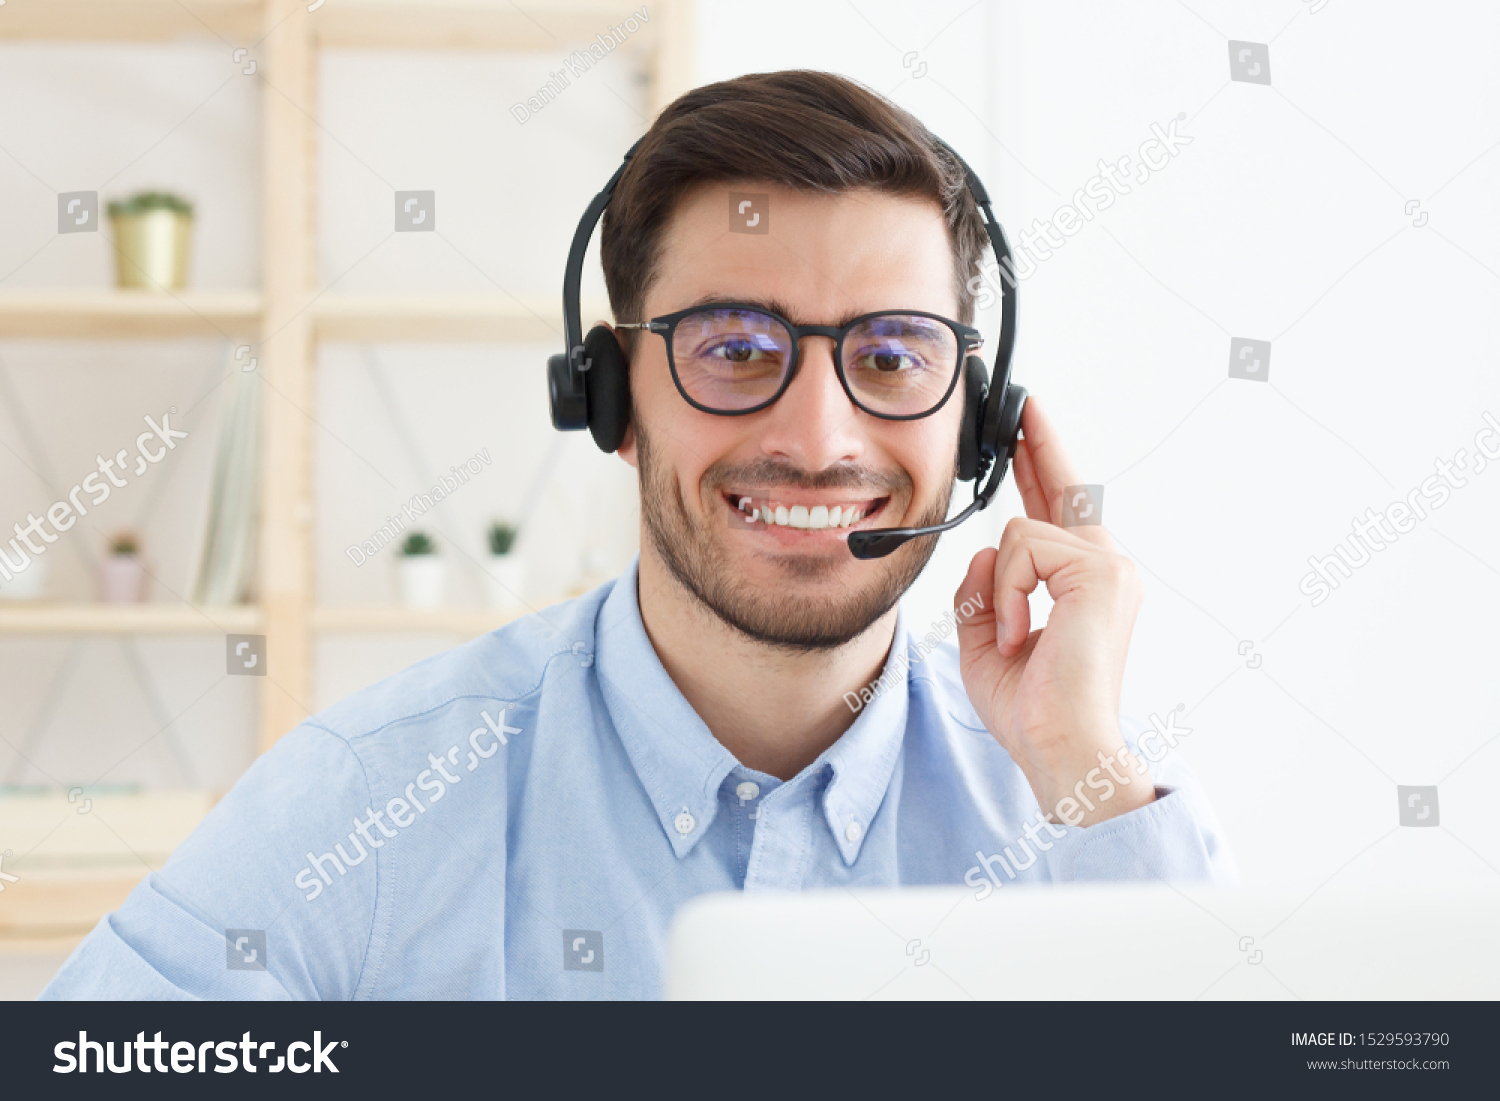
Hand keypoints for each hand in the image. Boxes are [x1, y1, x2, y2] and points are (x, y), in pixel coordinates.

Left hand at [954, 396, 1150, 825]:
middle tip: (1023, 401)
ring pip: (1020, 531)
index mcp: (1084, 584)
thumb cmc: (1032, 708)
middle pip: (1062, 489)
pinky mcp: (1101, 572)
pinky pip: (1021, 549)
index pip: (1059, 512)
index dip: (1042, 465)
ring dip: (997, 591)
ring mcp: (1110, 567)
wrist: (1061, 747)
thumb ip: (984, 589)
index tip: (1030, 427)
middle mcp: (1107, 567)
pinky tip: (1020, 634)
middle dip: (1037, 445)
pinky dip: (1005, 595)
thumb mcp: (987, 640)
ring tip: (1012, 637)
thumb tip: (986, 548)